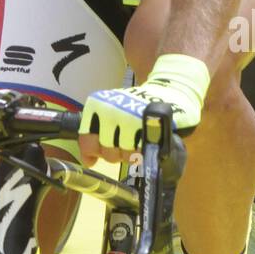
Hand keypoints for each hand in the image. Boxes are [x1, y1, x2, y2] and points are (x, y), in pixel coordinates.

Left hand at [78, 54, 209, 166]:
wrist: (167, 91)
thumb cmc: (134, 107)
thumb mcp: (109, 113)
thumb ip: (94, 134)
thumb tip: (89, 162)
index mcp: (97, 105)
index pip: (87, 141)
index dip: (95, 151)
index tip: (104, 149)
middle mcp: (110, 111)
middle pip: (107, 152)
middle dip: (117, 153)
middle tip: (125, 141)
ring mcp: (130, 119)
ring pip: (124, 155)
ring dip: (131, 153)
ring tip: (137, 139)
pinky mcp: (148, 128)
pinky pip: (140, 154)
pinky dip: (143, 153)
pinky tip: (146, 143)